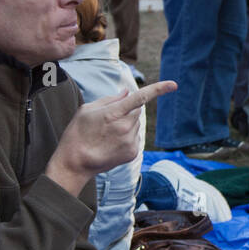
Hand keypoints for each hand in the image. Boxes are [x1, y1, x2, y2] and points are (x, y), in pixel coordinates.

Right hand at [46, 83, 175, 194]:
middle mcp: (125, 127)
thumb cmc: (77, 134)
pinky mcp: (132, 153)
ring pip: (136, 125)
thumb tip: (126, 92)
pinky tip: (111, 144)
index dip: (158, 89)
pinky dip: (127, 137)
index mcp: (113, 113)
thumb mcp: (87, 110)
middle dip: (127, 111)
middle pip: (137, 111)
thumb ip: (109, 99)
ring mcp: (130, 141)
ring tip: (106, 135)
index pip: (140, 97)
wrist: (75, 164)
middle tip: (108, 121)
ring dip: (126, 125)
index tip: (173, 85)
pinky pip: (135, 138)